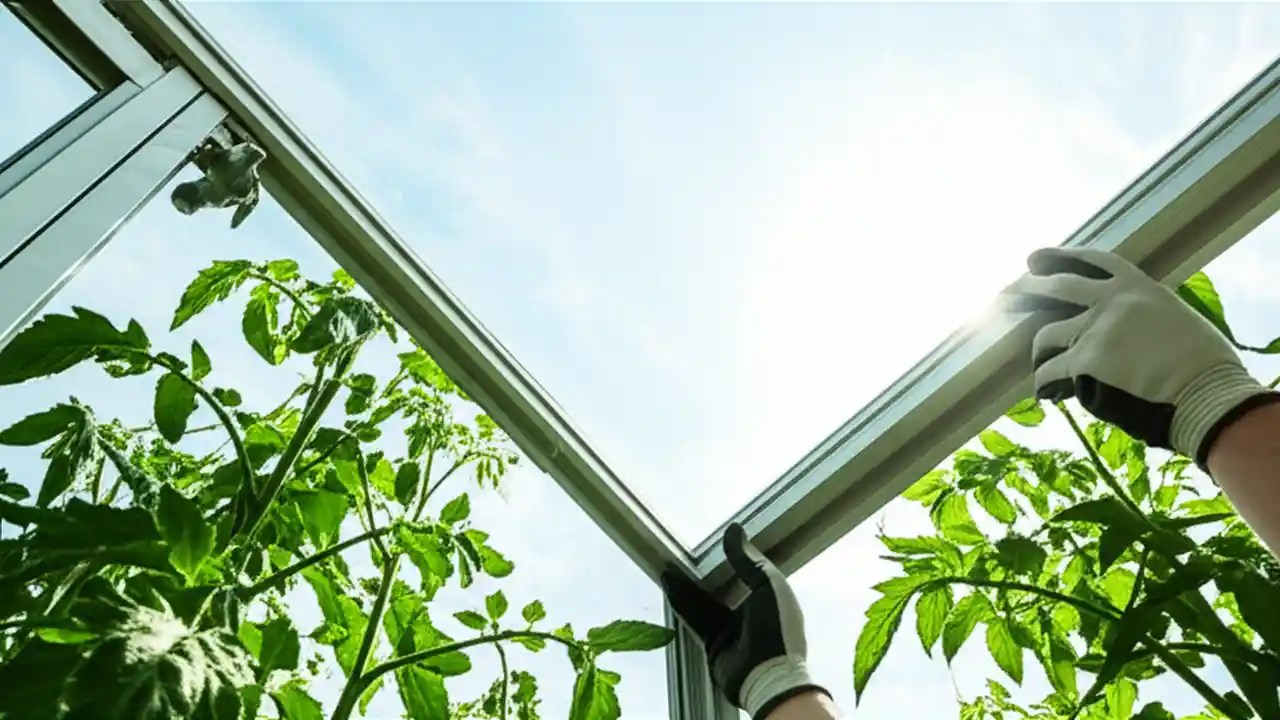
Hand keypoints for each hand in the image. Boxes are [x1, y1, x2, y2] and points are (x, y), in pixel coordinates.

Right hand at [662, 524, 828, 719]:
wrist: (767, 676)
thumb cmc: (777, 629)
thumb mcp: (768, 585)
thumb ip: (749, 560)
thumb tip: (734, 531)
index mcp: (771, 598)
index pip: (749, 572)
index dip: (732, 558)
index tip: (715, 542)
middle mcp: (751, 613)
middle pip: (721, 586)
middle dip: (701, 572)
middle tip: (683, 556)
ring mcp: (732, 629)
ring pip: (704, 602)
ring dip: (685, 586)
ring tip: (667, 569)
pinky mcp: (715, 643)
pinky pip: (696, 619)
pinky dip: (682, 604)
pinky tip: (670, 588)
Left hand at [1003, 247, 1279, 466]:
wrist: (1205, 394)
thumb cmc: (1203, 368)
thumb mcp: (1177, 321)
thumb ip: (1144, 315)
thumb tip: (1118, 329)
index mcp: (1139, 287)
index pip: (1093, 261)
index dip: (1060, 256)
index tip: (1034, 258)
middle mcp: (1111, 301)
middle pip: (1055, 286)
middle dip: (1024, 289)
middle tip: (1005, 295)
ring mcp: (1094, 329)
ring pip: (1046, 336)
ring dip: (1039, 354)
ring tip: (1041, 368)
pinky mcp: (1083, 362)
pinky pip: (1049, 373)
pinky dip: (1043, 385)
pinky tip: (1044, 395)